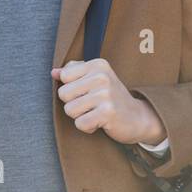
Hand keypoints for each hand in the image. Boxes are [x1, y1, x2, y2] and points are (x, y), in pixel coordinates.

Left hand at [51, 58, 167, 146]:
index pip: (64, 76)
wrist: (138, 117)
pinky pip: (80, 124)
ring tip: (96, 113)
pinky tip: (100, 122)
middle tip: (92, 105)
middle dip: (73, 104)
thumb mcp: (94, 79)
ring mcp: (105, 94)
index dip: (71, 89)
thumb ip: (73, 73)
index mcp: (97, 65)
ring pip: (69, 110)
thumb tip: (53, 72)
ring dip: (80, 116)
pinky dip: (88, 127)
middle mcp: (102, 76)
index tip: (87, 92)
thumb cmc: (110, 98)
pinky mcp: (107, 112)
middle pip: (63, 94)